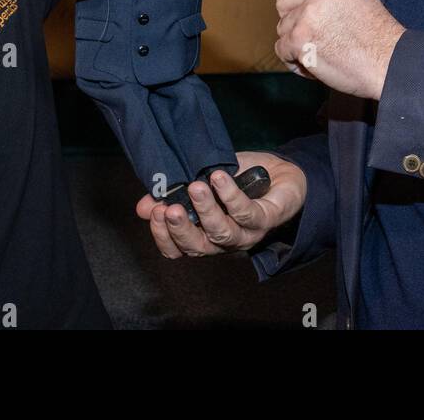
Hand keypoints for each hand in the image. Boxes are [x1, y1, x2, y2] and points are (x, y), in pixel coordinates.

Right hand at [136, 151, 307, 257]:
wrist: (280, 173)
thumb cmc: (238, 180)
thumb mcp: (201, 181)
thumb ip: (174, 194)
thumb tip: (142, 206)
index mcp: (205, 234)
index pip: (179, 249)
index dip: (164, 236)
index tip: (153, 213)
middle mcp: (224, 240)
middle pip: (198, 248)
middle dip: (181, 229)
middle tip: (168, 209)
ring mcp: (246, 233)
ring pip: (222, 233)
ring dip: (206, 211)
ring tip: (195, 187)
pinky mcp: (266, 219)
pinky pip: (246, 212)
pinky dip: (231, 195)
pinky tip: (220, 178)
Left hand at [274, 0, 403, 98]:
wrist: (387, 61)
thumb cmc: (374, 31)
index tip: (299, 7)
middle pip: (282, 1)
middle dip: (293, 18)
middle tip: (317, 31)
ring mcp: (307, 13)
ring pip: (283, 27)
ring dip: (297, 41)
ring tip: (324, 46)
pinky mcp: (300, 38)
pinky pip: (282, 48)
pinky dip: (295, 60)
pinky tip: (317, 59)